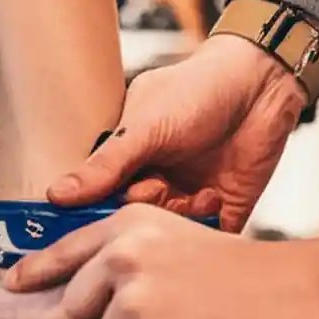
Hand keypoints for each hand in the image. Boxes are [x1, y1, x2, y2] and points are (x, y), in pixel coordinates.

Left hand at [4, 204, 318, 318]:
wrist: (306, 301)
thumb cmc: (250, 276)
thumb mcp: (182, 242)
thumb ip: (130, 255)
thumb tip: (85, 286)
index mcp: (130, 229)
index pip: (63, 252)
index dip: (34, 271)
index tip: (12, 282)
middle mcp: (125, 261)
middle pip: (78, 308)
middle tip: (167, 313)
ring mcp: (136, 306)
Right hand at [49, 34, 307, 231]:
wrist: (262, 82)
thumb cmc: (199, 89)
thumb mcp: (146, 127)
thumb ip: (105, 166)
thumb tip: (56, 194)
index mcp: (127, 158)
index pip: (100, 198)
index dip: (99, 210)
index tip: (100, 216)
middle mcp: (155, 180)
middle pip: (134, 220)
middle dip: (143, 211)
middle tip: (154, 188)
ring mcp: (188, 196)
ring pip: (170, 232)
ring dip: (179, 217)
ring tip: (194, 191)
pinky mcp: (224, 208)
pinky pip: (208, 236)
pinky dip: (207, 227)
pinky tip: (213, 195)